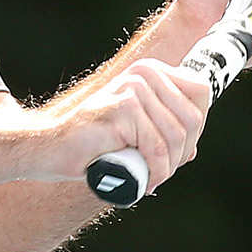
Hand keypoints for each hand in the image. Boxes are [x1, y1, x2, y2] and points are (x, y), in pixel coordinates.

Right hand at [59, 58, 212, 195]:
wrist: (51, 150)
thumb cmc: (93, 145)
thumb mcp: (134, 133)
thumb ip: (161, 133)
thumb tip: (193, 148)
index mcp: (150, 71)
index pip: (200, 92)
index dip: (194, 129)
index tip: (175, 152)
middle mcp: (144, 73)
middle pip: (192, 118)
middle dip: (181, 153)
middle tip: (160, 171)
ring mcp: (133, 88)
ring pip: (176, 137)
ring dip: (167, 168)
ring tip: (149, 178)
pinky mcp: (123, 109)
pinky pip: (156, 149)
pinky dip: (154, 173)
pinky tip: (143, 181)